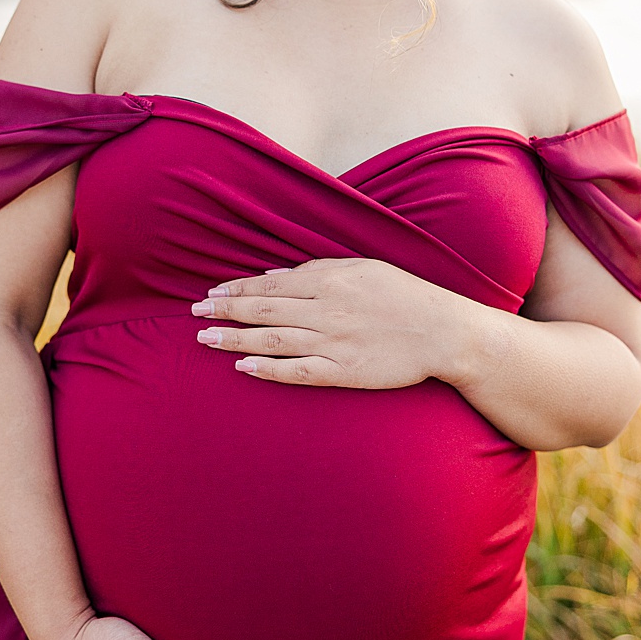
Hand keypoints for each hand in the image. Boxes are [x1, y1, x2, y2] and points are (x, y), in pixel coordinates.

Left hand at [191, 257, 472, 387]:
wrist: (446, 332)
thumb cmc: (403, 295)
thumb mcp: (362, 269)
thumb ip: (317, 271)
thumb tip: (274, 277)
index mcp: (330, 280)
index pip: (270, 285)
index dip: (237, 289)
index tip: (211, 292)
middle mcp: (327, 310)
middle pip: (264, 310)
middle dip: (225, 310)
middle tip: (194, 311)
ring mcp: (335, 342)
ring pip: (274, 339)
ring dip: (235, 338)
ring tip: (205, 338)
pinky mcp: (345, 371)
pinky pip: (299, 370)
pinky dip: (270, 368)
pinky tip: (243, 366)